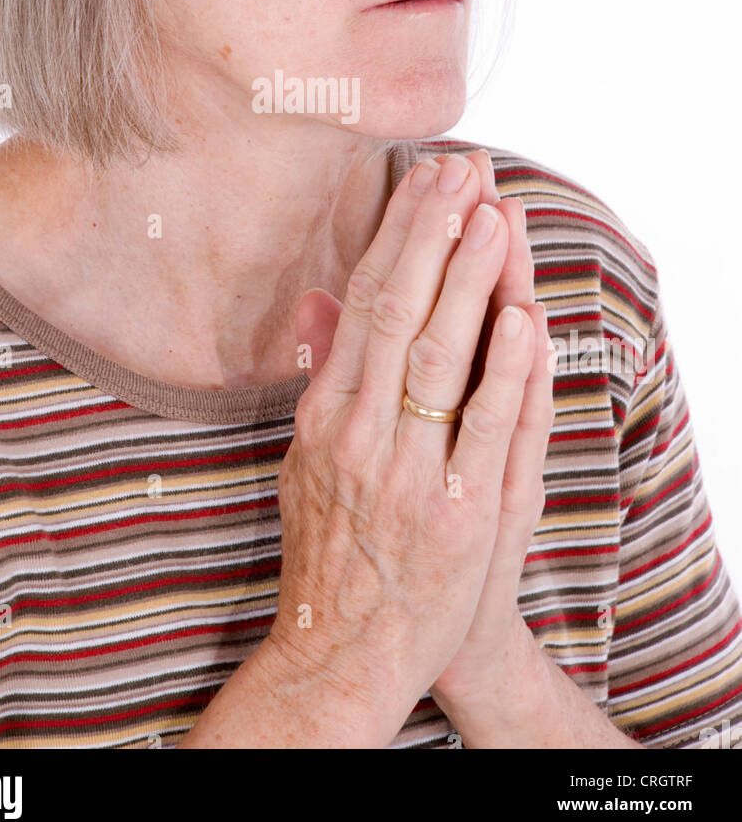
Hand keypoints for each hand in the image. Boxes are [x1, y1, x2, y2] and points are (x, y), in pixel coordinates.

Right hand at [280, 151, 538, 740]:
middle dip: (434, 235)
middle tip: (462, 170)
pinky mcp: (457, 514)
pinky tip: (519, 316)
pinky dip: (503, 371)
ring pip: (440, 357)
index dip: (396, 236)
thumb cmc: (327, 548)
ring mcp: (406, 473)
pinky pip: (483, 429)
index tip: (423, 181)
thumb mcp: (303, 460)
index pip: (362, 304)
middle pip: (399, 313)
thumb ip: (317, 376)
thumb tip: (313, 301)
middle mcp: (358, 434)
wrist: (337, 651)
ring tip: (492, 215)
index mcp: (323, 415)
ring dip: (469, 281)